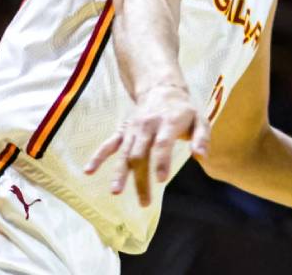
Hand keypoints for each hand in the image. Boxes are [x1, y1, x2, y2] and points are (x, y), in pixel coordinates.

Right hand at [84, 82, 209, 208]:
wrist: (161, 89)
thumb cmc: (183, 110)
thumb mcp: (200, 119)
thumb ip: (202, 138)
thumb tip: (201, 157)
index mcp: (168, 122)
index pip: (162, 144)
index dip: (161, 161)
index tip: (161, 180)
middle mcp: (147, 126)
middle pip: (140, 154)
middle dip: (141, 179)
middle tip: (144, 202)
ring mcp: (132, 129)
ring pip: (124, 153)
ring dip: (120, 173)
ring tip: (116, 192)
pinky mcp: (122, 131)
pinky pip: (108, 144)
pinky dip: (98, 157)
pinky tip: (89, 171)